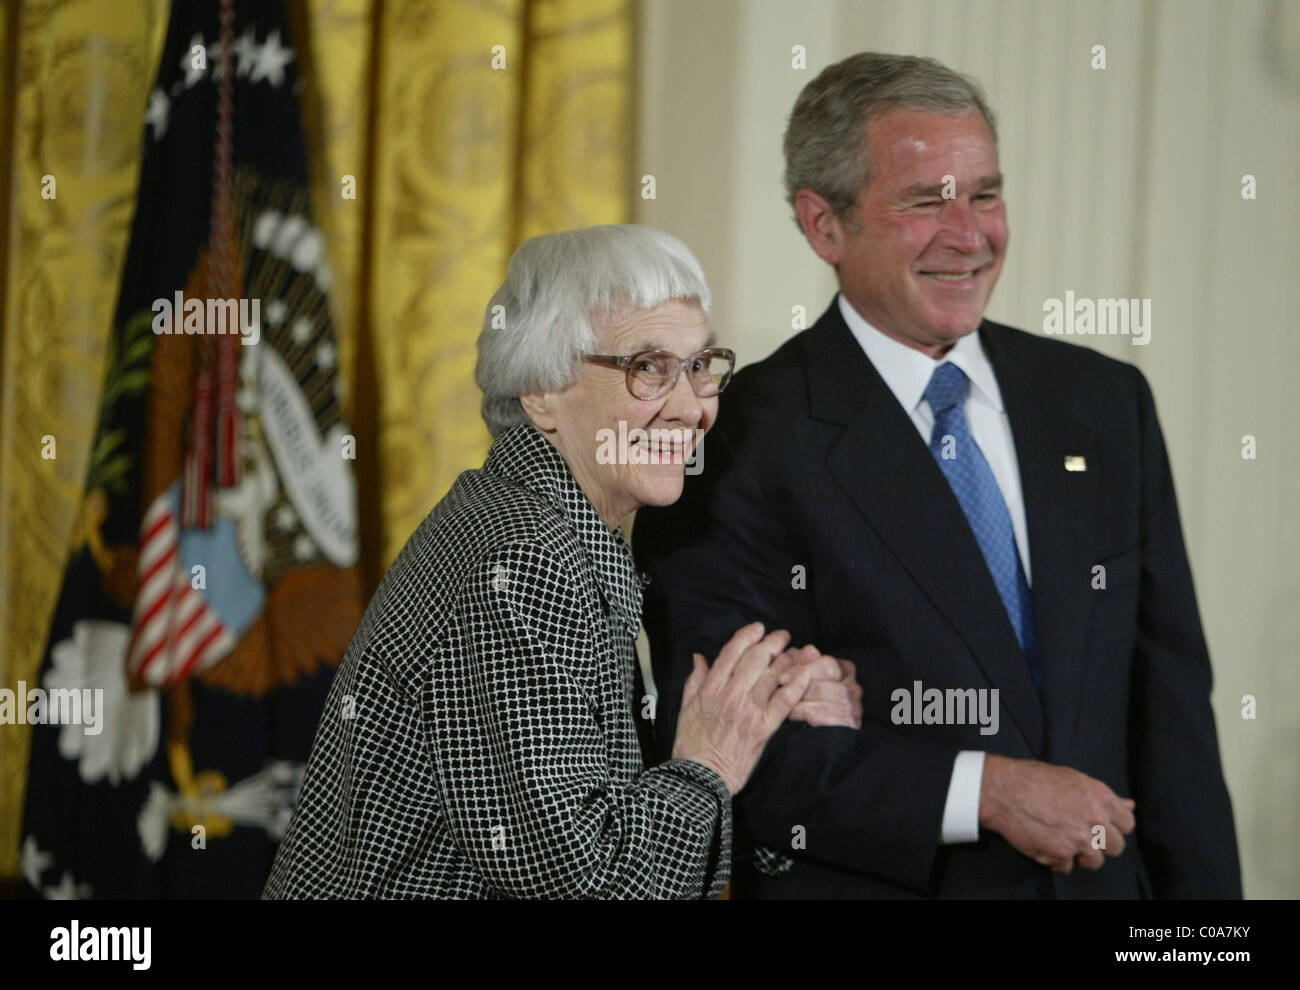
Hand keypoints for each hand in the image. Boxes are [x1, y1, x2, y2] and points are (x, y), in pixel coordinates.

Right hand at [670, 622, 813, 793]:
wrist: (701, 775)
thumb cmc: (691, 743)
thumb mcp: (685, 707)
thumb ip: (695, 679)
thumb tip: (700, 657)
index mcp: (711, 688)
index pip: (732, 652)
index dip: (747, 635)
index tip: (758, 628)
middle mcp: (731, 695)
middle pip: (756, 659)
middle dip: (771, 642)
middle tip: (781, 636)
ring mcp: (749, 711)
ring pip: (772, 676)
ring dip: (785, 660)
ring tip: (793, 652)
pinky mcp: (764, 728)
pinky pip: (784, 702)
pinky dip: (796, 686)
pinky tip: (805, 674)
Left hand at [783, 645, 861, 728]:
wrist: (814, 742)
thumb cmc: (805, 703)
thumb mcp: (801, 679)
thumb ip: (801, 662)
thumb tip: (807, 649)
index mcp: (844, 670)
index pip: (826, 663)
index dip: (801, 668)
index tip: (781, 677)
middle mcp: (853, 686)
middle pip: (829, 679)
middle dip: (801, 684)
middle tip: (780, 691)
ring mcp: (855, 707)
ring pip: (830, 697)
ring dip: (804, 702)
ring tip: (786, 707)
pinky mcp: (852, 725)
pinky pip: (835, 717)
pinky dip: (816, 715)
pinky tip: (802, 716)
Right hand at [979, 755, 1135, 872]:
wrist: (1003, 790)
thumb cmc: (1035, 779)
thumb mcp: (1074, 779)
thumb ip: (1103, 797)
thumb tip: (1130, 805)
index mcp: (1100, 797)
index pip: (1127, 824)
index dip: (1114, 826)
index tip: (1101, 826)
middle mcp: (1095, 820)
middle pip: (1116, 847)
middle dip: (1100, 844)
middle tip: (1080, 835)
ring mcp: (1079, 840)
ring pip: (1095, 861)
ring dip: (1080, 855)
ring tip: (1061, 840)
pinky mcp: (1060, 854)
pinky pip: (1067, 867)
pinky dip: (1056, 860)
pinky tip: (1045, 843)